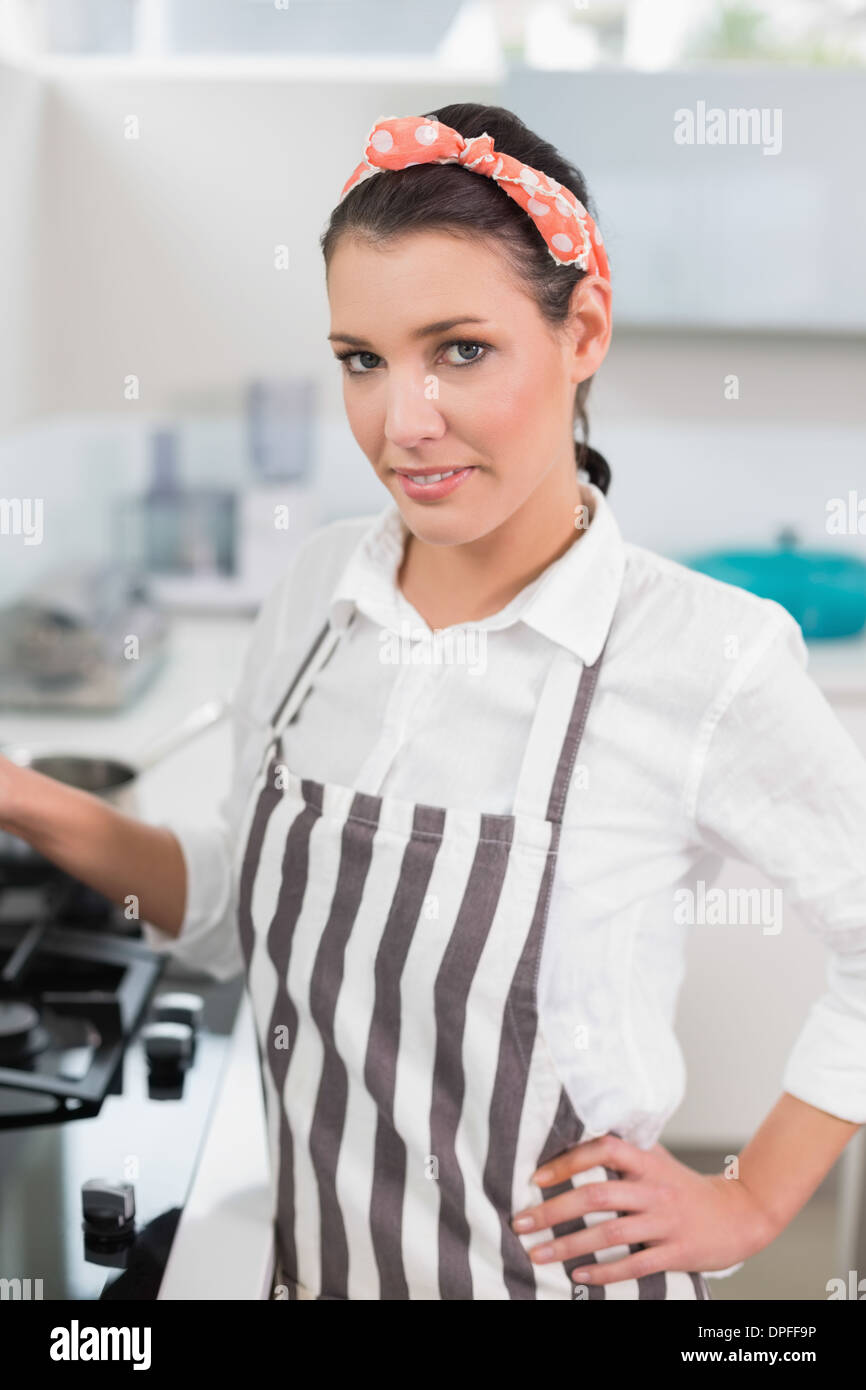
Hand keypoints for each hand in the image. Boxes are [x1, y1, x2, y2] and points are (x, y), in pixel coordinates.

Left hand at [510, 1133, 777, 1286]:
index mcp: (648, 1161)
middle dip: (553, 1210)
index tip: (536, 1177)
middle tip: (521, 1222)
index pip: (604, 1148)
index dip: (568, 1160)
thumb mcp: (659, 1161)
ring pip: (610, 1232)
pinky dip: (604, 1271)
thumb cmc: (686, 1187)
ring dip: (569, 1245)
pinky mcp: (675, 1252)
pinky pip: (634, 1264)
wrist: (739, 1214)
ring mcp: (665, 1221)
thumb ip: (625, 1152)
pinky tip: (579, 1275)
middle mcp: (654, 1189)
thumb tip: (577, 1140)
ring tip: (538, 1254)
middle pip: (597, 1195)